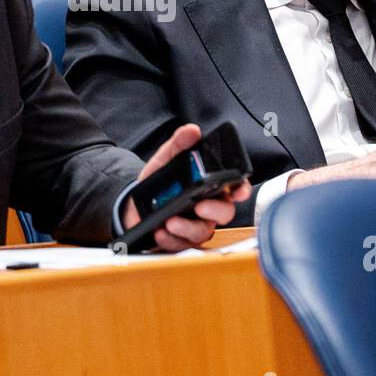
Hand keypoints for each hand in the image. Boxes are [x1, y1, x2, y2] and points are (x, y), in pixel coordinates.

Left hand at [120, 123, 248, 251]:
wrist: (135, 204)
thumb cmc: (159, 183)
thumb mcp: (166, 159)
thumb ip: (179, 144)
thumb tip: (191, 130)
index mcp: (210, 187)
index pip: (234, 188)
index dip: (241, 190)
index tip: (238, 192)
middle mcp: (207, 208)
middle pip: (224, 213)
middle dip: (214, 211)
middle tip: (199, 206)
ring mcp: (195, 226)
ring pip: (202, 232)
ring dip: (187, 228)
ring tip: (171, 221)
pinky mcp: (180, 241)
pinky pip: (181, 245)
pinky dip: (170, 239)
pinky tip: (160, 231)